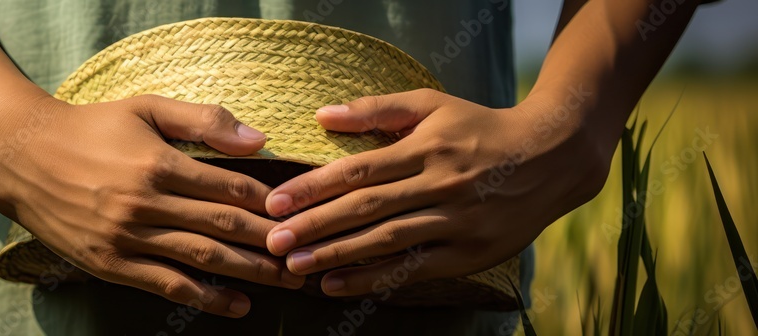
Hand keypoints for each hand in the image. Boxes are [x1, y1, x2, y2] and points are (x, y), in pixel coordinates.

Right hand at [0, 94, 304, 317]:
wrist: (21, 156)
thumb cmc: (91, 127)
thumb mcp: (145, 108)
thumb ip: (202, 121)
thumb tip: (258, 140)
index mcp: (158, 164)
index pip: (230, 189)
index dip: (270, 204)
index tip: (302, 213)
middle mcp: (145, 204)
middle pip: (223, 228)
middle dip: (272, 243)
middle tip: (307, 254)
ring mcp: (126, 238)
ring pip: (201, 260)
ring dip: (250, 272)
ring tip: (288, 281)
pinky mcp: (110, 264)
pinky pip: (165, 285)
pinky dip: (204, 297)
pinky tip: (236, 304)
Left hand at [262, 89, 610, 295]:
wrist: (551, 157)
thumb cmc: (480, 127)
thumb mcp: (432, 104)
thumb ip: (376, 109)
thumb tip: (323, 115)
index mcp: (426, 148)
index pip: (359, 170)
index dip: (315, 187)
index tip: (277, 202)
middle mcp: (441, 185)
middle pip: (367, 209)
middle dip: (316, 226)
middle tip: (274, 240)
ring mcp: (457, 221)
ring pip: (388, 242)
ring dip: (338, 256)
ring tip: (296, 267)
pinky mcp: (470, 252)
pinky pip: (414, 269)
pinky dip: (375, 279)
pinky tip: (338, 285)